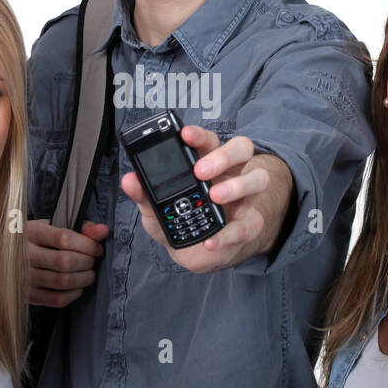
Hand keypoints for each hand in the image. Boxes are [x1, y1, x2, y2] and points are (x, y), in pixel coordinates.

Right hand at [26, 219, 110, 306]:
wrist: (4, 255)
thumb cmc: (35, 239)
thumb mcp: (51, 225)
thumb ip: (80, 227)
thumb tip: (103, 230)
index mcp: (30, 232)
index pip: (64, 238)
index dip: (87, 244)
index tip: (96, 248)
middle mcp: (24, 255)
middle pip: (65, 261)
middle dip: (87, 262)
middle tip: (93, 260)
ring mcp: (23, 277)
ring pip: (62, 281)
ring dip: (84, 279)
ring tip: (89, 273)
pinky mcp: (27, 296)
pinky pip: (56, 299)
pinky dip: (73, 294)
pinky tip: (77, 286)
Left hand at [120, 125, 290, 273]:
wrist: (194, 253)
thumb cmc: (178, 221)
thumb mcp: (155, 209)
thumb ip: (144, 194)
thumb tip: (129, 180)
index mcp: (206, 162)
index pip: (209, 139)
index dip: (199, 135)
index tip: (185, 135)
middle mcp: (230, 174)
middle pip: (242, 148)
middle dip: (224, 155)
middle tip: (201, 171)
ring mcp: (244, 198)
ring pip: (258, 178)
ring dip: (237, 185)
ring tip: (214, 197)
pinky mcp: (249, 224)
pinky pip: (248, 224)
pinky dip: (229, 233)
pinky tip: (211, 241)